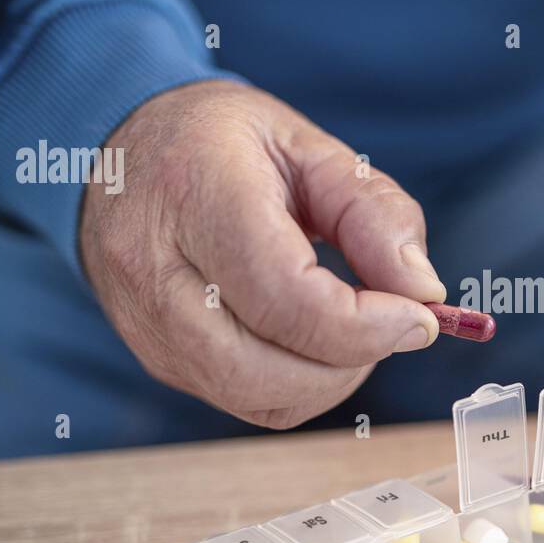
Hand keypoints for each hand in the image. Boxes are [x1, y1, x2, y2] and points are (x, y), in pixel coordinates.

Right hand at [80, 80, 445, 428]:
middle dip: (350, 362)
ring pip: (253, 396)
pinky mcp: (153, 357)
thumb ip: (374, 213)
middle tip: (395, 324)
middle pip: (262, 368)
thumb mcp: (309, 147)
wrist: (120, 148)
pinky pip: (239, 400)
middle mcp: (154, 270)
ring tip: (356, 329)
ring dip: (327, 380)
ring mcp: (144, 324)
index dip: (365, 325)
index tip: (420, 316)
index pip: (284, 298)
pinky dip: (296, 386)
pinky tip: (315, 344)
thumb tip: (423, 291)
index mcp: (195, 195)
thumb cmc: (220, 141)